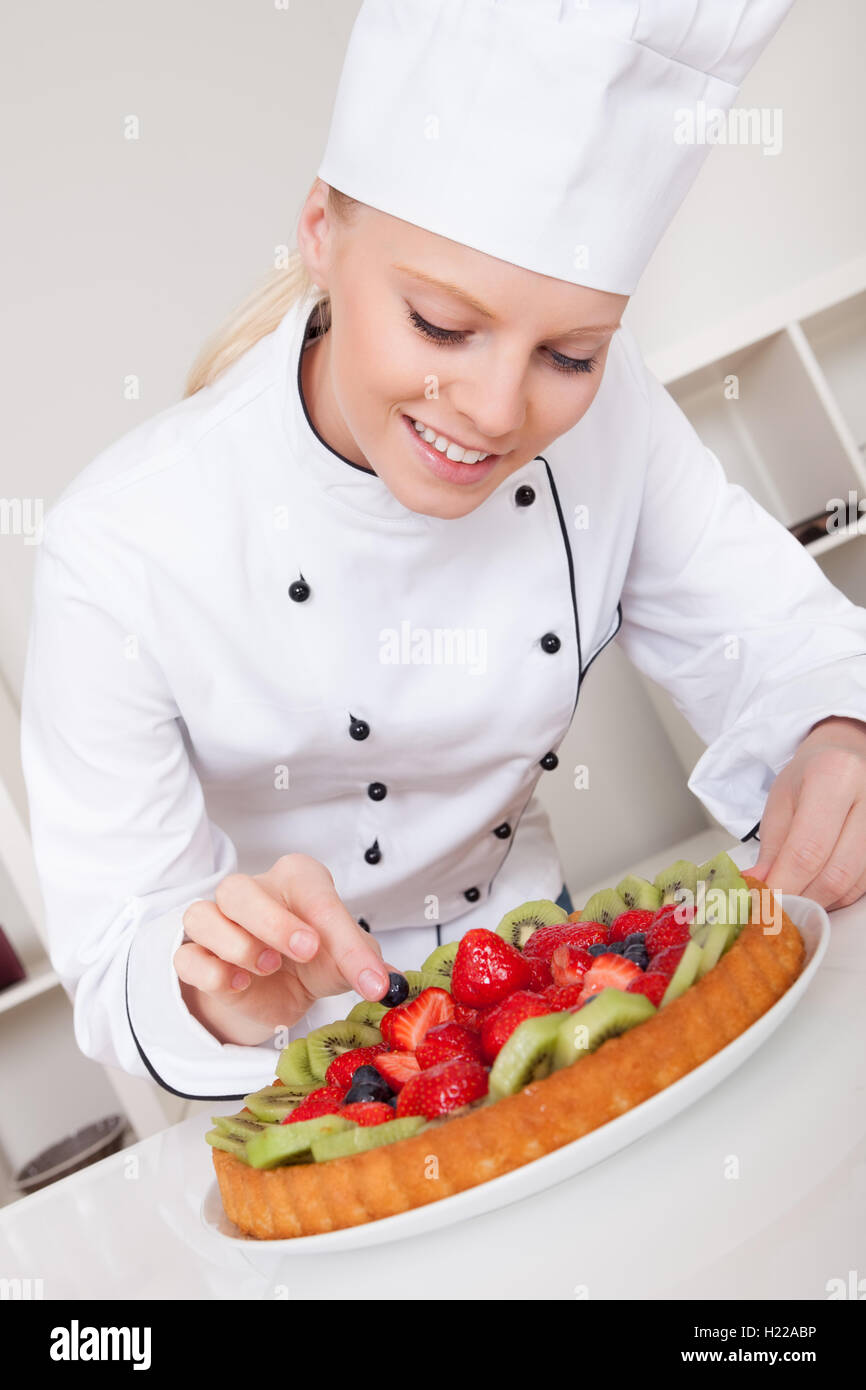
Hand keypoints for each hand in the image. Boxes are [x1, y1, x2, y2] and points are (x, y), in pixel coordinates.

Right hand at [173, 854, 392, 1044]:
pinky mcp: (194, 954)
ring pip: (202, 916)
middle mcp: (251, 892)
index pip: (313, 894)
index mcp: (296, 880)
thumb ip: (365, 964)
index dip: (335, 931)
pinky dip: (211, 972)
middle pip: (239, 890)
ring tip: (266, 967)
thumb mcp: (345, 961)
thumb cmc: (314, 960)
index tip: (353, 965)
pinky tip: (238, 984)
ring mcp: (216, 921)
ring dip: (236, 945)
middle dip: (272, 921)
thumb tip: (387, 983)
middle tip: (306, 951)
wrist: (280, 993)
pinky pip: (187, 956)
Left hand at [751, 715, 865, 909]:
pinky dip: (835, 897)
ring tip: (791, 898)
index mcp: (835, 776)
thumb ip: (771, 848)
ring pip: (852, 885)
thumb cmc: (810, 779)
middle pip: (836, 872)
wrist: (845, 759)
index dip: (785, 883)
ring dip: (818, 902)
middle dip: (801, 899)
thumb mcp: (781, 803)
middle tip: (774, 910)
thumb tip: (758, 887)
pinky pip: (862, 887)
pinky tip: (815, 891)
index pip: (809, 847)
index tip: (763, 904)